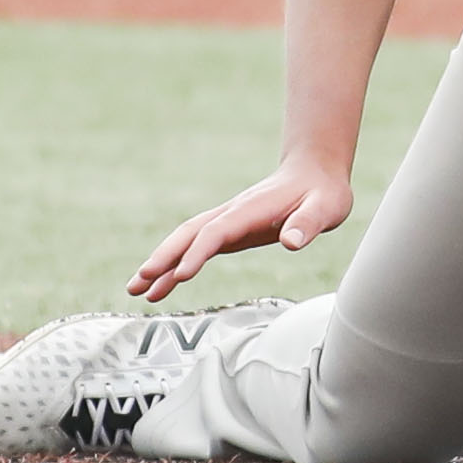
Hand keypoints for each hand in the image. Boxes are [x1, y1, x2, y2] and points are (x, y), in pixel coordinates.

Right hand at [131, 159, 351, 302]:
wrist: (316, 172)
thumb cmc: (323, 192)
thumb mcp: (327, 207)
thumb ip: (309, 223)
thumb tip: (291, 241)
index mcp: (252, 208)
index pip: (219, 230)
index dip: (199, 251)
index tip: (182, 274)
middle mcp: (233, 212)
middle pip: (190, 232)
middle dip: (164, 256)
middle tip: (139, 283)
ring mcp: (227, 220)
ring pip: (187, 239)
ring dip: (161, 262)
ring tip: (136, 290)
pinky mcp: (229, 231)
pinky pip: (196, 247)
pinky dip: (175, 265)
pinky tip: (161, 287)